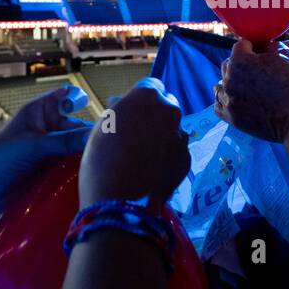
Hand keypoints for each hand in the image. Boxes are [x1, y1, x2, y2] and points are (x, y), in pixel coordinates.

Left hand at [0, 86, 92, 233]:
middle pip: (77, 126)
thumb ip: (67, 141)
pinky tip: (93, 173)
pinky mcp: (49, 170)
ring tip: (105, 159)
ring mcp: (48, 150)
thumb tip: (97, 136)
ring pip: (76, 148)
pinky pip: (71, 167)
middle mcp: (46, 129)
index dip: (83, 100)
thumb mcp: (34, 146)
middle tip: (111, 142)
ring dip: (86, 154)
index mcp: (39, 112)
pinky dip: (80, 169)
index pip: (66, 98)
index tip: (106, 107)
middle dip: (90, 133)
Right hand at [80, 77, 189, 207]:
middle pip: (166, 107)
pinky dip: (168, 157)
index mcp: (147, 96)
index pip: (151, 87)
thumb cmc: (101, 160)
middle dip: (155, 116)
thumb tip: (122, 103)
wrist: (120, 202)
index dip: (141, 100)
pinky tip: (152, 171)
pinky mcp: (187, 159)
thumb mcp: (101, 127)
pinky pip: (177, 151)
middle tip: (137, 135)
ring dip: (162, 137)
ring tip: (143, 157)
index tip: (132, 113)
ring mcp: (181, 136)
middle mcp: (170, 111)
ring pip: (173, 130)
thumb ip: (118, 109)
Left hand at [215, 38, 288, 142]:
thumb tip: (263, 46)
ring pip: (222, 85)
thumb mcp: (287, 57)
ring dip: (233, 82)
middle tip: (258, 70)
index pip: (241, 45)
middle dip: (242, 64)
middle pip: (229, 64)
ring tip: (249, 87)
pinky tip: (237, 98)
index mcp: (240, 60)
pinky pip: (219, 105)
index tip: (262, 52)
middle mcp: (229, 79)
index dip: (254, 47)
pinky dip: (226, 99)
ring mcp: (229, 100)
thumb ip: (268, 49)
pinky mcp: (232, 118)